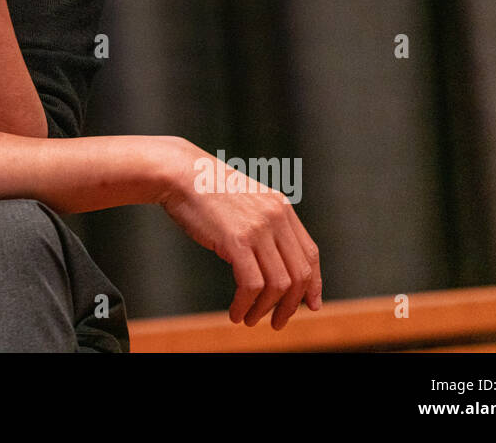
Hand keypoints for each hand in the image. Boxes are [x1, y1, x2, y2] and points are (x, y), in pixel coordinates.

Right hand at [160, 139, 321, 329]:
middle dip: (291, 305)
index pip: (310, 254)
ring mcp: (258, 228)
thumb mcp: (247, 200)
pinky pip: (252, 284)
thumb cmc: (206, 189)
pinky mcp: (237, 240)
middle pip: (299, 274)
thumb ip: (264, 222)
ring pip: (278, 284)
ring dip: (265, 310)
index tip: (311, 305)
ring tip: (249, 319)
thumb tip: (273, 258)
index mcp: (281, 207)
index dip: (314, 284)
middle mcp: (276, 217)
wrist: (181, 173)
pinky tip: (235, 312)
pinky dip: (246, 305)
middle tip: (278, 322)